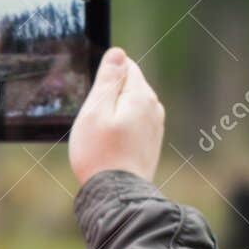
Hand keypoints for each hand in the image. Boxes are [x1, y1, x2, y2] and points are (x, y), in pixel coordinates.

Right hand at [69, 48, 163, 187]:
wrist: (117, 195)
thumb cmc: (100, 154)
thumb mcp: (95, 111)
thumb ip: (108, 79)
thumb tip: (118, 53)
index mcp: (140, 95)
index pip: (126, 66)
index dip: (105, 77)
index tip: (93, 99)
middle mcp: (153, 107)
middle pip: (129, 86)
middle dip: (109, 96)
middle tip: (93, 122)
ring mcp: (155, 126)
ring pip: (130, 106)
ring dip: (114, 114)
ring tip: (101, 137)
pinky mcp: (151, 142)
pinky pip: (133, 124)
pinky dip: (121, 129)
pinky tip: (110, 147)